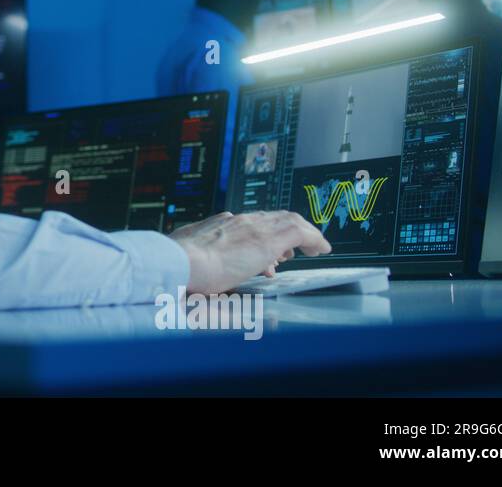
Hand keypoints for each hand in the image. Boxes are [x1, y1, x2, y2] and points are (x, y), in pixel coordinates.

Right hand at [168, 211, 331, 293]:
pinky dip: (314, 238)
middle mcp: (238, 221)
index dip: (265, 233)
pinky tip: (322, 248)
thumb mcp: (191, 261)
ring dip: (304, 233)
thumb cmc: (180, 268)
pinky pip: (300, 231)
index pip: (250, 223)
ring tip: (314, 246)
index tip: (271, 250)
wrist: (182, 262)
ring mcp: (253, 227)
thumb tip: (202, 284)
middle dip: (287, 231)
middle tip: (296, 248)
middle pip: (272, 218)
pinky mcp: (268, 239)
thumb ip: (201, 264)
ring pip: (289, 220)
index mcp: (219, 225)